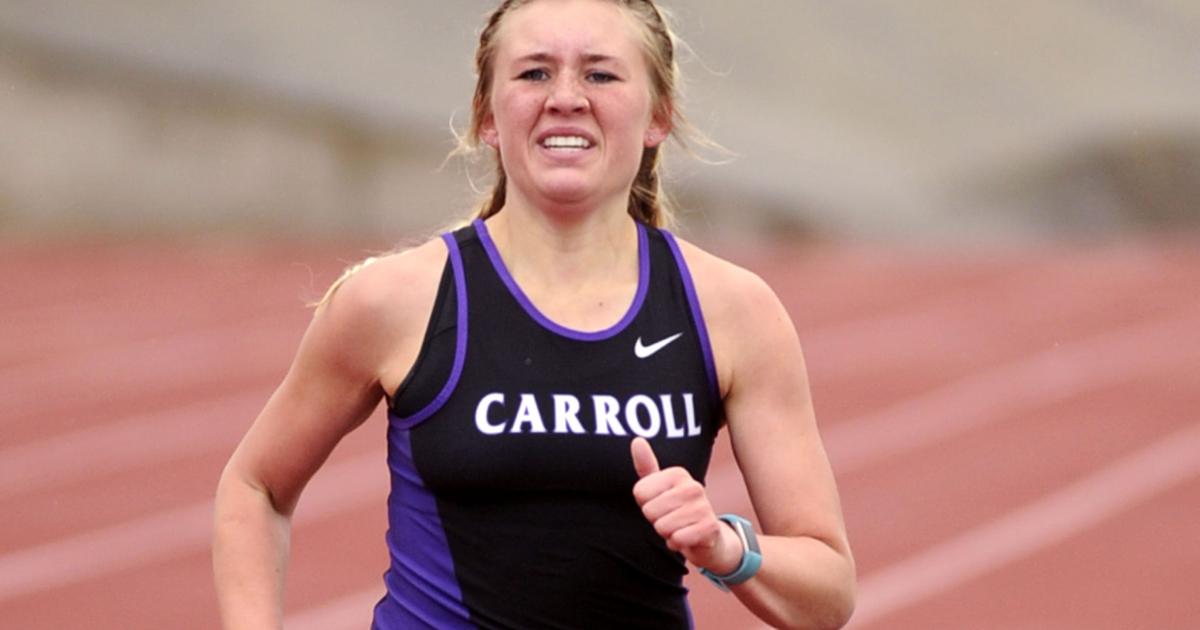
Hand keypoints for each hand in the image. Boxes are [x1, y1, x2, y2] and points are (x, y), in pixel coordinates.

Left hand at [630, 437, 742, 574]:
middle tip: (670, 518)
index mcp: (678, 473)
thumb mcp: (659, 488)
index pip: (639, 493)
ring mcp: (703, 506)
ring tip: (679, 527)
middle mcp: (693, 486)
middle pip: (649, 511)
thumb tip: (637, 440)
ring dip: (666, 533)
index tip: (661, 504)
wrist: (707, 536)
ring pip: (662, 527)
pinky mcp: (709, 527)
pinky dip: (677, 544)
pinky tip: (687, 538)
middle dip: (655, 520)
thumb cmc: (676, 509)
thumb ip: (646, 466)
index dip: (645, 504)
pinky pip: (676, 540)